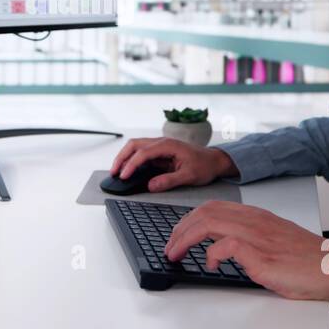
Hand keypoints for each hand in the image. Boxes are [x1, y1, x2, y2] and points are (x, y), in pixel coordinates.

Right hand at [108, 137, 236, 192]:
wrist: (214, 161)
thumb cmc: (204, 166)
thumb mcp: (189, 176)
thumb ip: (169, 180)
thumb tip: (151, 186)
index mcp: (168, 145)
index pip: (143, 152)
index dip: (131, 164)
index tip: (124, 176)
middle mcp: (161, 142)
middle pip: (134, 145)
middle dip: (121, 158)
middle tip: (114, 173)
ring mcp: (159, 146)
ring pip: (135, 147)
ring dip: (124, 157)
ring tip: (116, 172)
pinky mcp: (159, 152)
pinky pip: (141, 153)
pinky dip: (131, 160)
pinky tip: (127, 170)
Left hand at [164, 201, 328, 302]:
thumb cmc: (307, 260)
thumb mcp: (274, 240)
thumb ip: (252, 238)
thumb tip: (225, 247)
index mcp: (257, 216)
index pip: (213, 207)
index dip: (189, 219)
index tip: (178, 235)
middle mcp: (255, 221)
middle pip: (205, 212)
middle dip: (180, 229)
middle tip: (170, 247)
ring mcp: (258, 236)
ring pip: (209, 223)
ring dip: (185, 239)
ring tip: (177, 254)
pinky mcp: (262, 256)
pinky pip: (226, 245)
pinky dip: (212, 254)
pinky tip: (211, 264)